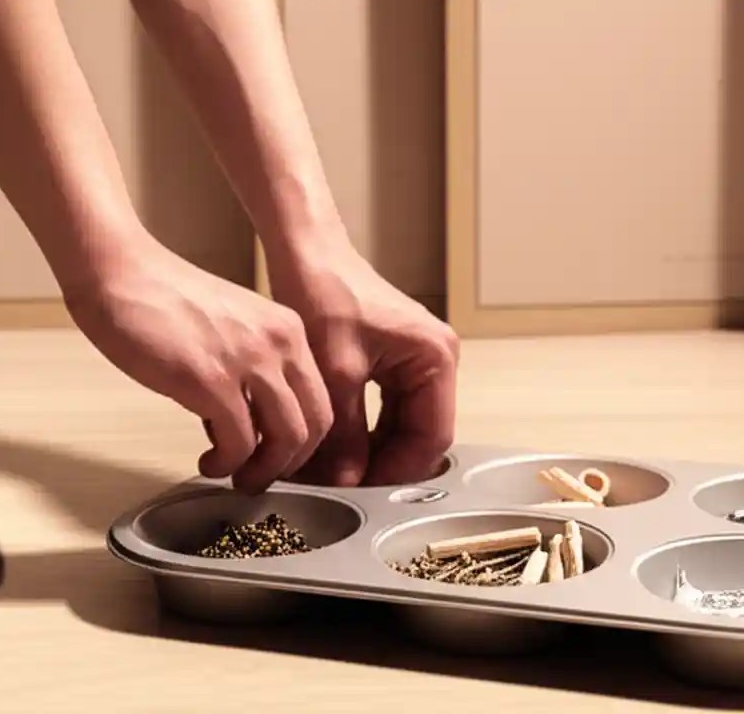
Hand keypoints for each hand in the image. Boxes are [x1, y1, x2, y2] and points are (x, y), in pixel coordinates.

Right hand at [63, 236, 332, 493]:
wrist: (121, 273)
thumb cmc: (163, 300)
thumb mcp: (234, 327)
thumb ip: (253, 367)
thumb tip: (250, 423)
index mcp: (288, 330)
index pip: (322, 400)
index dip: (305, 441)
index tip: (280, 459)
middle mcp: (280, 343)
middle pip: (315, 425)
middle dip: (290, 464)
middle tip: (260, 478)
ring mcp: (249, 361)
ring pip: (287, 439)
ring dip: (262, 471)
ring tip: (234, 476)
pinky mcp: (212, 380)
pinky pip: (240, 444)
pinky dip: (227, 465)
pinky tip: (208, 462)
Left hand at [267, 233, 459, 485]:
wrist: (308, 254)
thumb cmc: (326, 294)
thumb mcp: (336, 372)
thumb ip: (345, 432)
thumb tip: (346, 481)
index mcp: (435, 358)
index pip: (431, 436)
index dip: (397, 470)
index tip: (360, 488)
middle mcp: (435, 361)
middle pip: (418, 435)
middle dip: (380, 463)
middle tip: (339, 484)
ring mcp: (416, 363)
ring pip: (399, 427)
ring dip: (368, 451)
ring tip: (330, 469)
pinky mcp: (393, 364)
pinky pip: (384, 411)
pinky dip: (360, 431)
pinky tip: (331, 446)